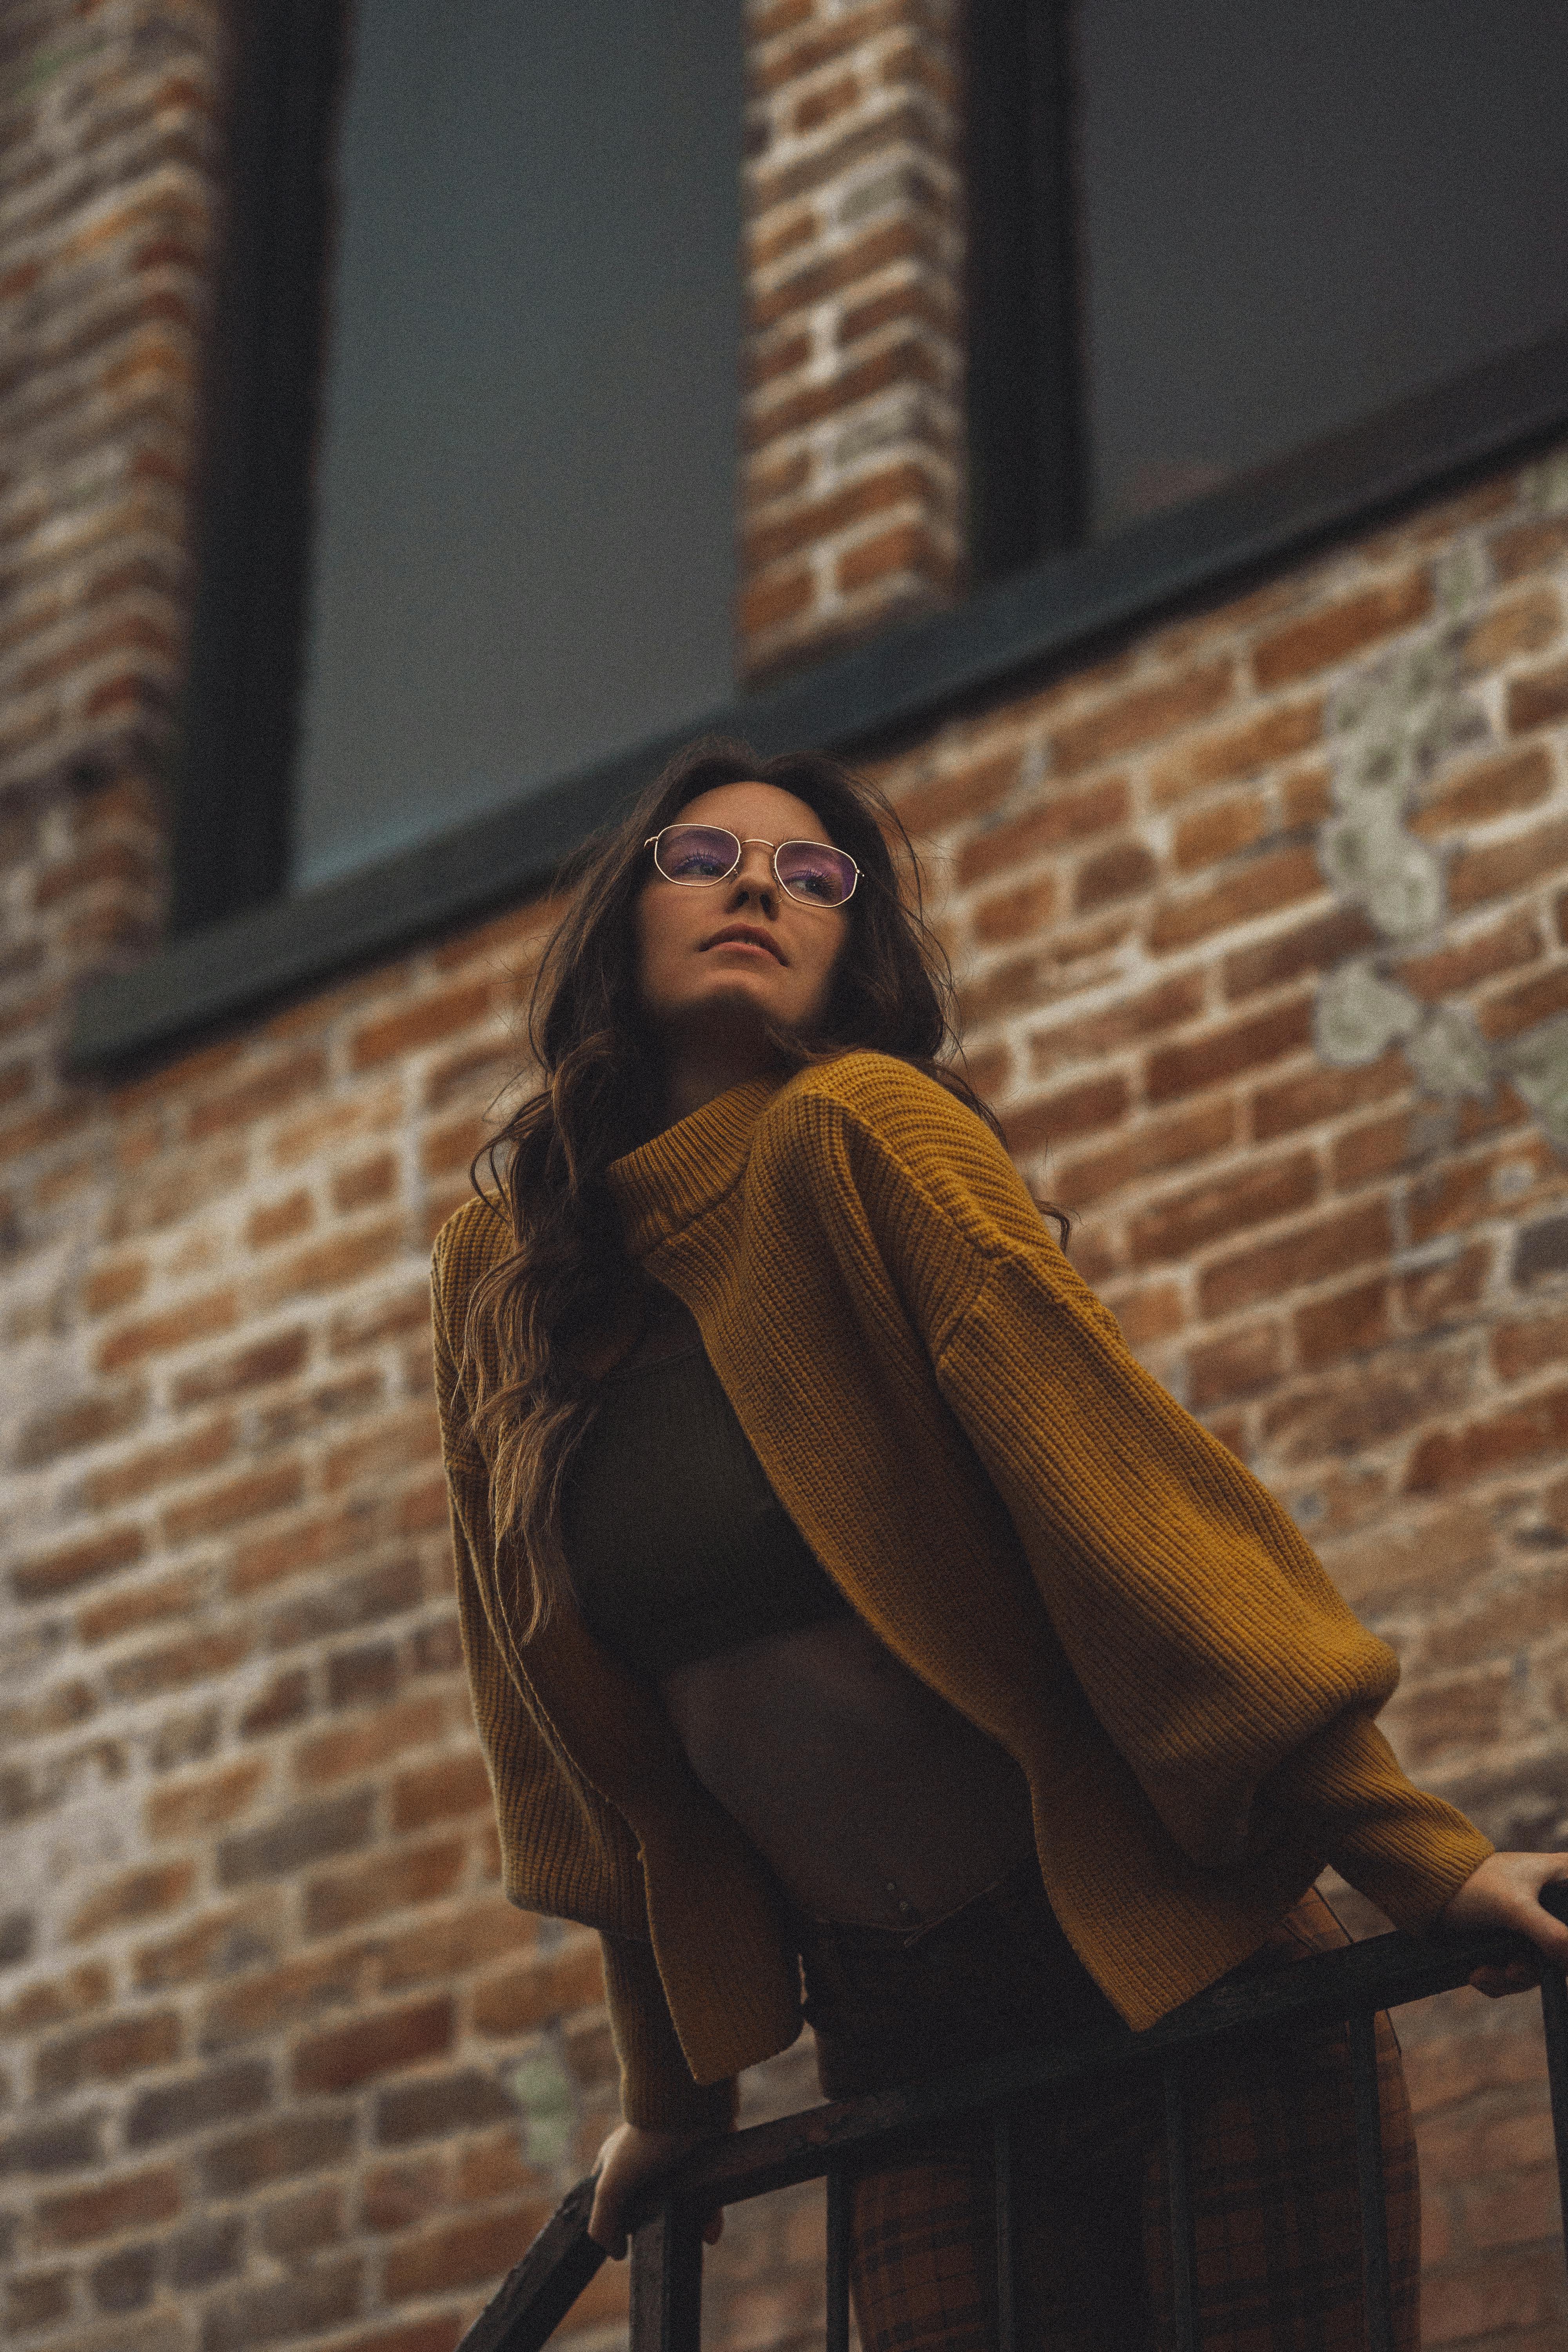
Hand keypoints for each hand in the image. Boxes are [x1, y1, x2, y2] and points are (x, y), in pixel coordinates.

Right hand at [587, 2121, 726, 2259]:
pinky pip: (707, 2194)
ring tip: (696, 2236)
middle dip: (660, 2226)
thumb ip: (603, 2224)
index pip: (612, 2201)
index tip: (631, 2241)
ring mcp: (676, 2160)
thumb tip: (617, 2254)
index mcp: (617, 2160)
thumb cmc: (644, 2142)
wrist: (690, 2108)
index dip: (619, 2223)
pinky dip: (710, 2215)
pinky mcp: (703, 2160)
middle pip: (650, 2206)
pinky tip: (710, 2232)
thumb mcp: (610, 2187)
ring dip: (690, 2225)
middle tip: (668, 2238)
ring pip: (682, 2203)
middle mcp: (646, 2160)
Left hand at [1436, 1852, 1567, 1997]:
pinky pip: (1517, 1973)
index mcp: (1562, 1877)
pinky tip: (1477, 1974)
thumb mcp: (1514, 1907)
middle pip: (1561, 1951)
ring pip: (1538, 1966)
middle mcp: (1551, 1902)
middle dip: (1531, 1969)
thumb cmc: (1472, 1883)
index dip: (1566, 1940)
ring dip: (1510, 1979)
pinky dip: (1498, 1980)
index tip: (1545, 1951)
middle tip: (1510, 1972)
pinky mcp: (1510, 1941)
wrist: (1425, 1890)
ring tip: (1482, 1974)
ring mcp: (1531, 1924)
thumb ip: (1551, 1934)